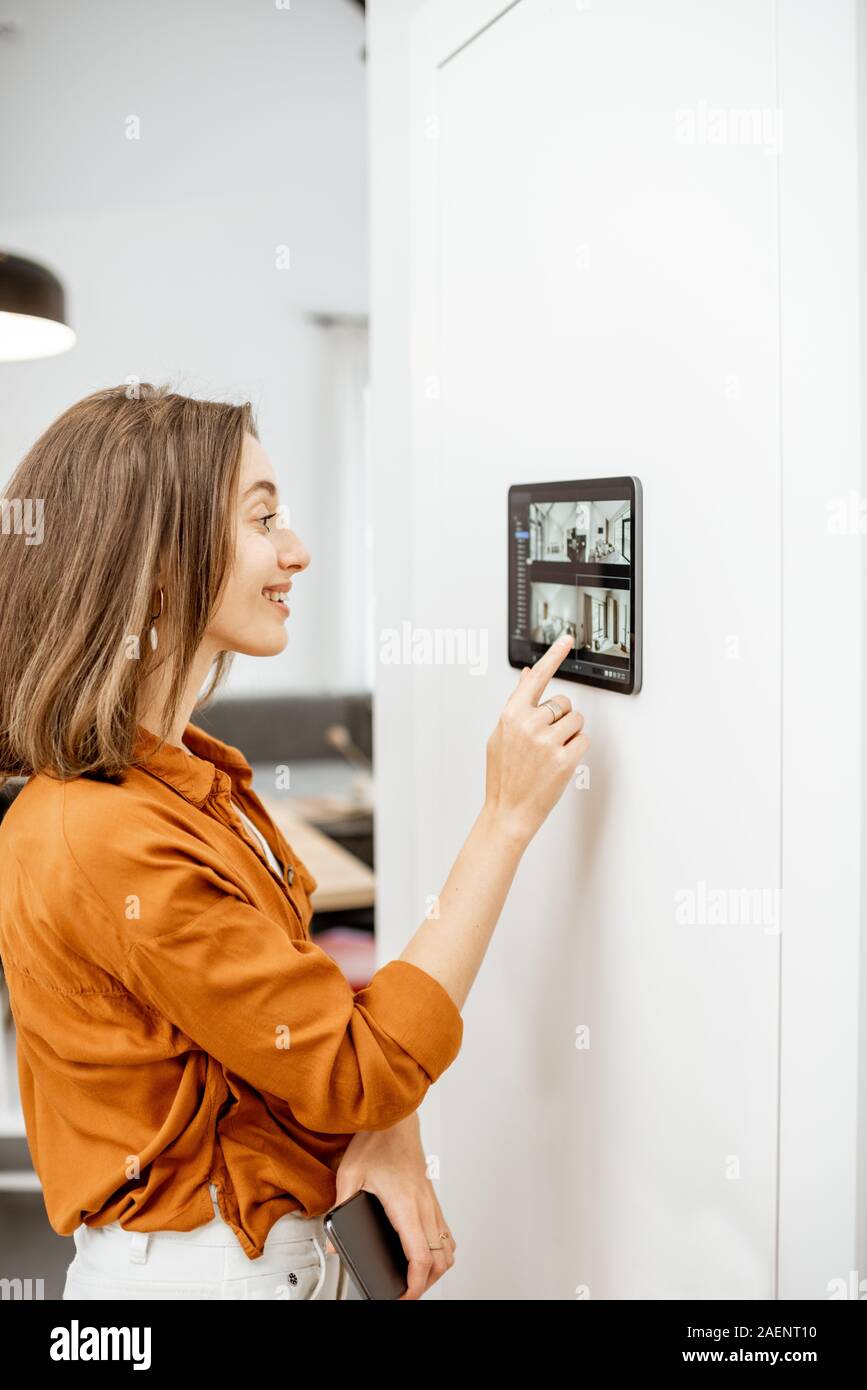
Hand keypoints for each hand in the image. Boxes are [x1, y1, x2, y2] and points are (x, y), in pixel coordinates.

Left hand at [331, 1111, 455, 1299]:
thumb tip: (332, 1242)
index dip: (414, 1285)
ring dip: (437, 1267)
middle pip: (440, 1259)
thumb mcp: (349, 1175)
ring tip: (416, 1277)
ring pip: (447, 1246)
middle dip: (426, 1282)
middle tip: (406, 1291)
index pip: (420, 1257)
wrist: (395, 1116)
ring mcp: (431, 1200)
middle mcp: (424, 1205)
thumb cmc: (376, 1139)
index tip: (404, 1296)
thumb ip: (340, 1210)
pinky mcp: (431, 1195)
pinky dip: (440, 1248)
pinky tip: (424, 1249)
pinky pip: (445, 1230)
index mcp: (406, 1206)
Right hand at [485, 633, 589, 844]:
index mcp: (512, 715)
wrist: (507, 811)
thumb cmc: (503, 774)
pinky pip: (584, 740)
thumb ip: (517, 702)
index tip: (567, 638)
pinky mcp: (564, 760)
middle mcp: (529, 725)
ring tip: (551, 752)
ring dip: (570, 733)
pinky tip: (560, 762)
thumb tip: (527, 675)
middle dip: (561, 717)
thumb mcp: (501, 734)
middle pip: (564, 702)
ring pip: (577, 720)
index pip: (537, 677)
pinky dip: (577, 749)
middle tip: (546, 740)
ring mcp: (547, 742)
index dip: (554, 655)